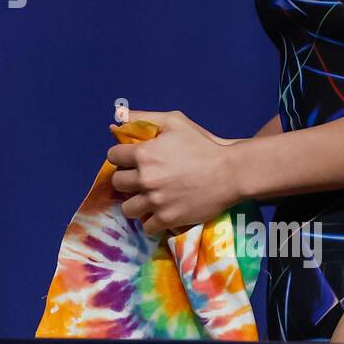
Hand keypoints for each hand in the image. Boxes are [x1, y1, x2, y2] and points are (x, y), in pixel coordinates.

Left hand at [106, 108, 241, 233]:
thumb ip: (144, 118)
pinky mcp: (168, 219)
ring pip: (127, 208)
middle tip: (140, 179)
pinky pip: (146, 226)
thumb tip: (117, 119)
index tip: (131, 160)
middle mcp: (145, 179)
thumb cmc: (202, 144)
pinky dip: (151, 220)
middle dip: (126, 179)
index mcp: (144, 154)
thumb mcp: (174, 122)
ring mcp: (156, 201)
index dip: (121, 156)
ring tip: (147, 198)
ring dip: (135, 202)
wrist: (230, 172)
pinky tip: (159, 212)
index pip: (113, 156)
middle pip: (117, 183)